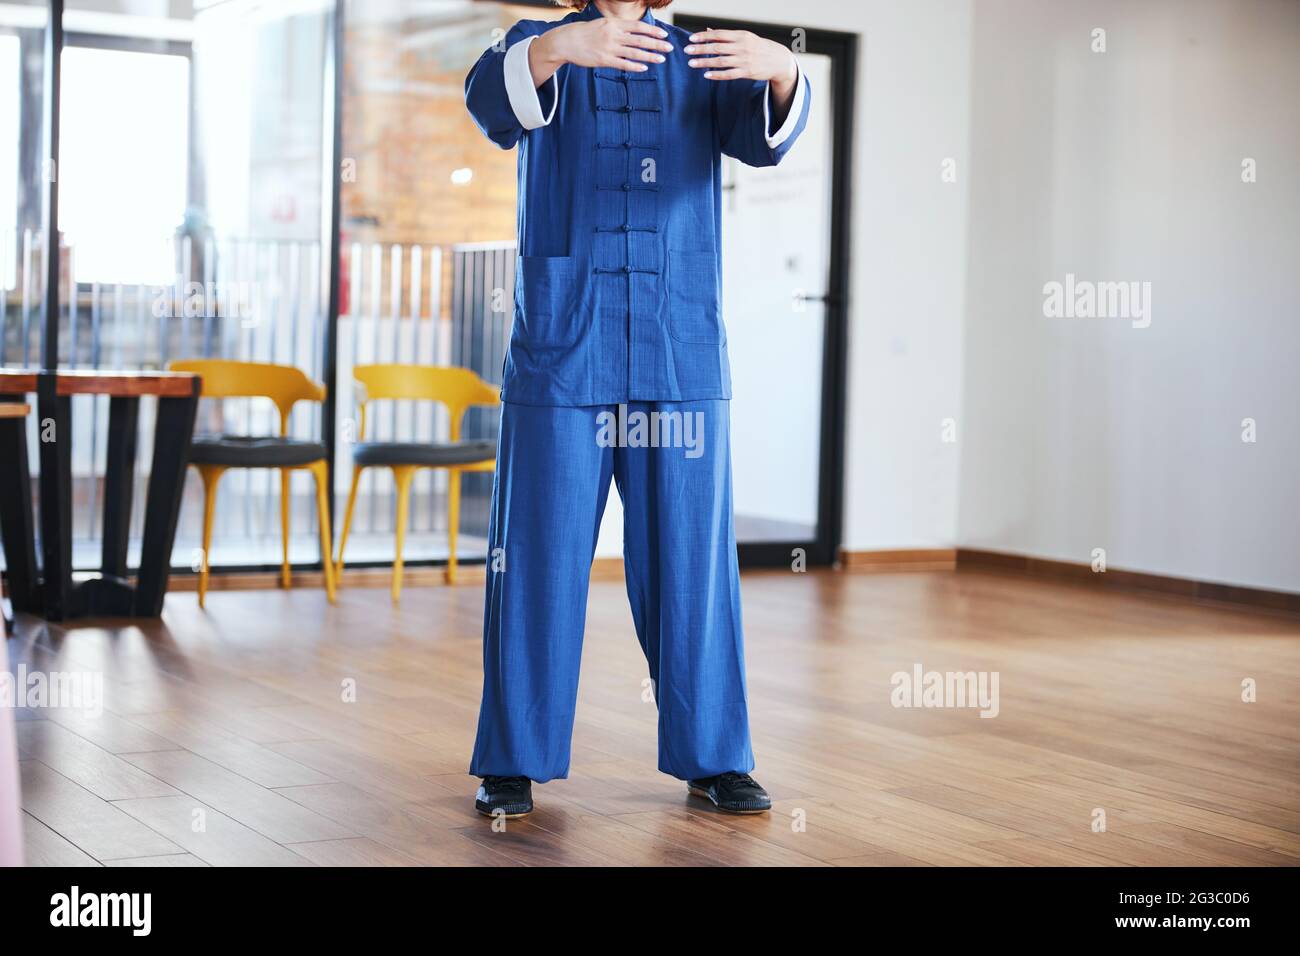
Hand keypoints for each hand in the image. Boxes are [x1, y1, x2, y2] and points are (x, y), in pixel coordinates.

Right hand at [532, 18, 672, 76]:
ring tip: (662, 59)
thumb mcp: (603, 24)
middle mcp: (613, 34)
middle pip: (640, 39)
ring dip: (650, 56)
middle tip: (670, 48)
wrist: (566, 41)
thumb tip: (634, 32)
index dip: (653, 30)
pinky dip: (635, 66)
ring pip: (634, 52)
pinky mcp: (604, 60)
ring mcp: (609, 48)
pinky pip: (623, 64)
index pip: (638, 26)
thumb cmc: (586, 33)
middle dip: (657, 44)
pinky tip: (645, 68)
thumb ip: (618, 28)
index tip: (664, 34)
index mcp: (614, 23)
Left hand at [684, 29, 796, 83]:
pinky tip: (706, 75)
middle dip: (700, 49)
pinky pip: (728, 74)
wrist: (778, 60)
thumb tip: (708, 31)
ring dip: (704, 62)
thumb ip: (726, 36)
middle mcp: (742, 47)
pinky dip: (717, 74)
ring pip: (720, 61)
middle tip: (687, 50)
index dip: (704, 36)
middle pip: (717, 47)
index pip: (719, 35)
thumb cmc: (759, 48)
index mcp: (741, 36)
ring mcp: (744, 60)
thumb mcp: (745, 38)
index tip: (692, 39)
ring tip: (692, 63)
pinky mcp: (746, 72)